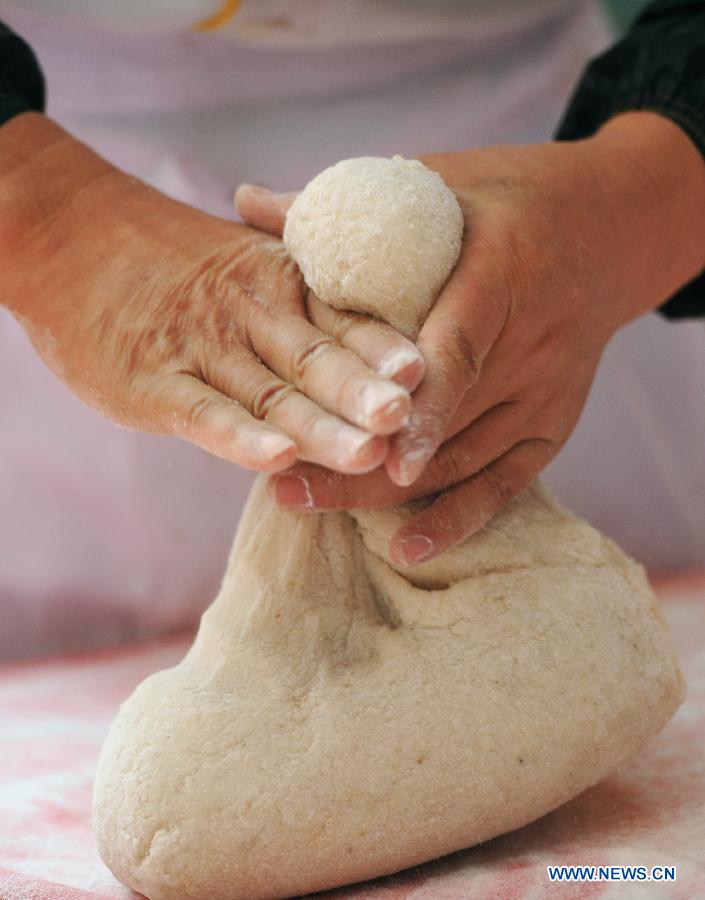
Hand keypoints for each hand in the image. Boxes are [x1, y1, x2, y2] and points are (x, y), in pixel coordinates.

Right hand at [1, 115, 424, 473]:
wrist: (76, 240)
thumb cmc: (176, 263)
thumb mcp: (249, 262)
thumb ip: (308, 293)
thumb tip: (381, 330)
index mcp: (281, 285)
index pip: (343, 319)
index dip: (384, 346)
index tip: (429, 368)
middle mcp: (249, 316)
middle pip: (318, 359)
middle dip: (366, 391)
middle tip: (411, 415)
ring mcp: (202, 351)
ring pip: (271, 395)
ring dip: (321, 425)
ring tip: (369, 451)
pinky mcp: (155, 385)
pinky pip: (205, 416)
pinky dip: (241, 438)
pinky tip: (278, 460)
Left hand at [237, 112, 704, 560]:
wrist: (605, 231)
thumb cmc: (500, 204)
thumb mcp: (434, 186)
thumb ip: (342, 204)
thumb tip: (245, 200)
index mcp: (501, 275)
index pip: (460, 347)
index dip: (420, 403)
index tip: (376, 449)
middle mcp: (530, 342)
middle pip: (448, 420)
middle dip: (367, 460)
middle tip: (286, 487)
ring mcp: (544, 392)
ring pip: (464, 459)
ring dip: (388, 493)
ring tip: (308, 505)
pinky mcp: (551, 426)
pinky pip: (504, 482)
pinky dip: (457, 519)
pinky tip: (406, 548)